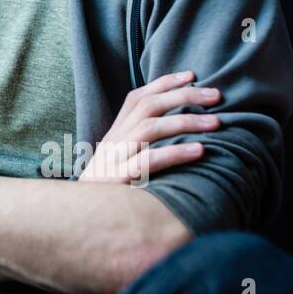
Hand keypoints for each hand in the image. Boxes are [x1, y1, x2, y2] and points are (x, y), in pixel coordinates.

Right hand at [79, 70, 221, 184]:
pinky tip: (199, 151)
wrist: (76, 218)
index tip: (192, 75)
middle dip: (184, 96)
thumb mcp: (118, 162)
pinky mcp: (119, 180)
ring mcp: (114, 159)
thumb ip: (139, 146)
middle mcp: (113, 140)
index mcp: (114, 133)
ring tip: (216, 123)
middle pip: (148, 106)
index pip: (137, 97)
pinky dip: (175, 153)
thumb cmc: (107, 192)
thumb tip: (175, 133)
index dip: (164, 83)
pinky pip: (148, 161)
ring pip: (149, 128)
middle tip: (216, 96)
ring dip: (186, 121)